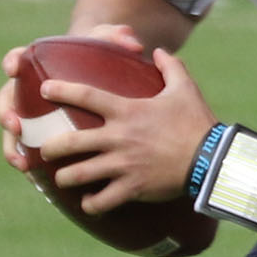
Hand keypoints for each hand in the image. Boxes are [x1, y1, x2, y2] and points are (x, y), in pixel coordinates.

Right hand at [0, 24, 146, 171]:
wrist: (102, 78)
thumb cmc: (102, 59)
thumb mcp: (110, 46)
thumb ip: (118, 39)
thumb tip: (133, 43)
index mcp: (39, 64)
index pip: (19, 58)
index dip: (13, 61)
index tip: (13, 67)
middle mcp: (27, 90)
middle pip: (7, 100)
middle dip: (5, 113)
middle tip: (15, 124)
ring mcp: (30, 114)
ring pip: (12, 131)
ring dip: (12, 147)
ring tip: (22, 162)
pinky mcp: (39, 135)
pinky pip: (27, 150)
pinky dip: (28, 162)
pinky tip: (34, 176)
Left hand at [30, 48, 217, 214]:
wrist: (212, 158)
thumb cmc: (197, 122)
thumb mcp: (185, 89)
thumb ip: (171, 67)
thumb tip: (160, 51)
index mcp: (127, 111)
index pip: (86, 96)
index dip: (61, 91)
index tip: (44, 90)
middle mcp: (119, 138)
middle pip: (69, 142)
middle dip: (50, 147)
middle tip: (44, 150)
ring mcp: (123, 165)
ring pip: (78, 174)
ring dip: (65, 178)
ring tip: (62, 180)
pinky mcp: (132, 187)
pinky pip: (102, 201)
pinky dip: (92, 204)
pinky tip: (89, 203)